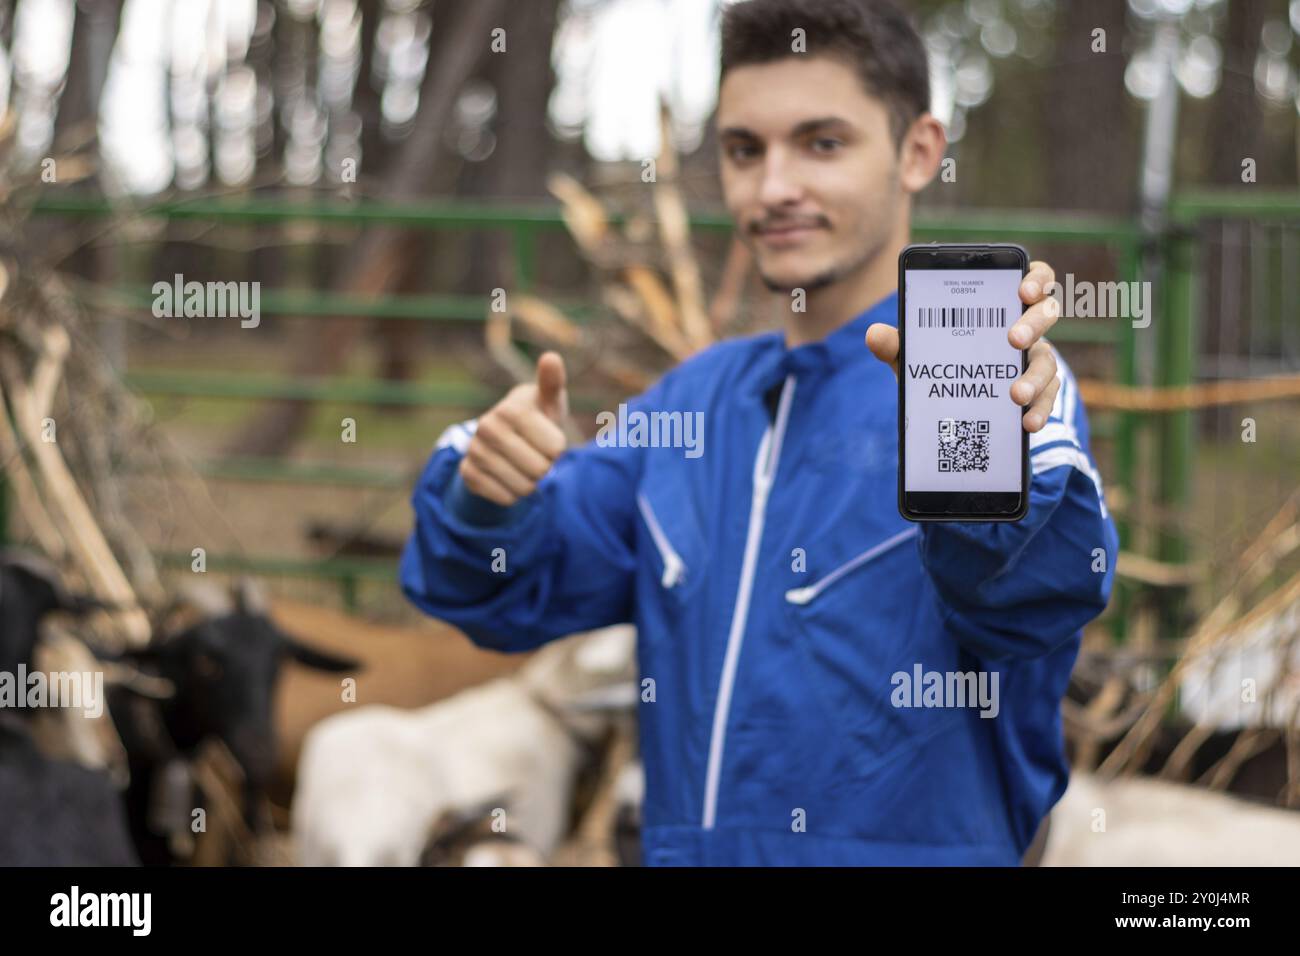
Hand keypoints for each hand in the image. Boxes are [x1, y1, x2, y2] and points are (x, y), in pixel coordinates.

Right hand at [458, 350, 568, 505]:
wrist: (505, 440)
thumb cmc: (537, 418)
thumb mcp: (549, 401)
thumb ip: (552, 383)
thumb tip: (551, 357)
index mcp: (510, 408)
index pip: (555, 448)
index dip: (558, 449)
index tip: (550, 439)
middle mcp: (486, 427)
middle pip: (539, 470)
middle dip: (545, 467)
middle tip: (537, 455)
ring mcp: (474, 451)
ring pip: (523, 488)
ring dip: (531, 483)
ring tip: (525, 465)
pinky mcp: (467, 474)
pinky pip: (506, 499)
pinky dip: (514, 494)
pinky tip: (509, 476)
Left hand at [865, 260, 1062, 432]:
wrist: (954, 403)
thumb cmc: (941, 361)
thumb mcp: (918, 354)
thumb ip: (898, 345)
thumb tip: (874, 334)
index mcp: (1001, 307)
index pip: (1033, 279)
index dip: (1036, 278)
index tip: (1023, 290)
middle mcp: (1025, 329)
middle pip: (1047, 315)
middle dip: (1034, 324)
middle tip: (1013, 340)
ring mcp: (1034, 361)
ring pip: (1050, 361)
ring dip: (1035, 377)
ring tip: (1016, 395)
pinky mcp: (1038, 393)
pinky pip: (1048, 398)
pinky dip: (1041, 411)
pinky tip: (1027, 423)